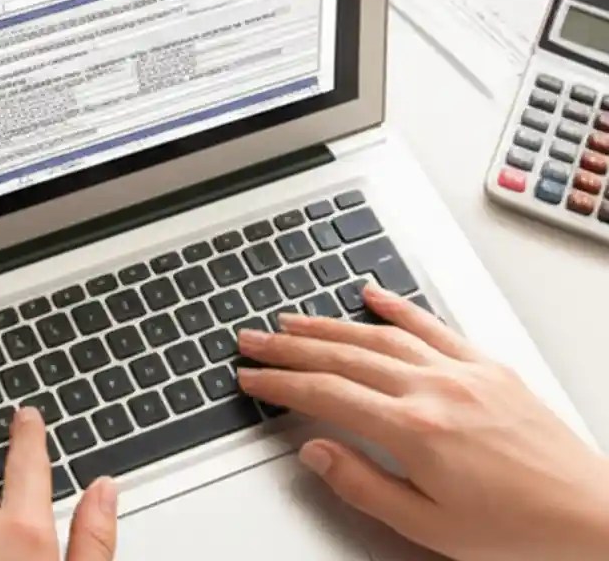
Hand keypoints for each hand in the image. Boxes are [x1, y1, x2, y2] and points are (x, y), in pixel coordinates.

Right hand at [236, 284, 608, 560]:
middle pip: (343, 356)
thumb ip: (362, 484)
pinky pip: (434, 326)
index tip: (250, 376)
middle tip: (252, 339)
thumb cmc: (519, 531)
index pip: (324, 394)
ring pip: (380, 335)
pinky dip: (399, 307)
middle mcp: (436, 389)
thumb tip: (315, 451)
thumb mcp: (426, 525)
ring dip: (329, 324)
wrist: (593, 519)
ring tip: (292, 319)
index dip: (279, 382)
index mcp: (414, 430)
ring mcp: (464, 372)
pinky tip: (373, 294)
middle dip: (289, 346)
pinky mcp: (490, 367)